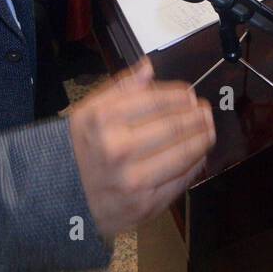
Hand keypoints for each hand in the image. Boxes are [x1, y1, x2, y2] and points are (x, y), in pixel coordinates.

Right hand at [68, 59, 215, 237]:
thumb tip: (149, 68)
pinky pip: (180, 180)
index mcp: (103, 121)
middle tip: (206, 110)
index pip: (155, 101)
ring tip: (209, 128)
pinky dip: (195, 164)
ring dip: (202, 138)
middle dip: (196, 116)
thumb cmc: (83, 148)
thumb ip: (121, 88)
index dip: (179, 96)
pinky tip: (198, 153)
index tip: (190, 94)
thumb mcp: (89, 111)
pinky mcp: (146, 203)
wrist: (64, 197)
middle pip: (173, 126)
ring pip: (183, 154)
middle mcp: (117, 149)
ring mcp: (133, 179)